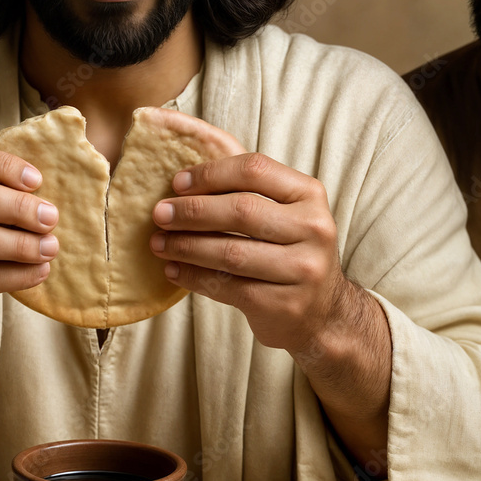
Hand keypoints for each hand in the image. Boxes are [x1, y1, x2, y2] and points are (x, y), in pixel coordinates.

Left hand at [149, 146, 390, 466]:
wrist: (322, 311)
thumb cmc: (288, 249)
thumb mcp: (282, 211)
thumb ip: (245, 190)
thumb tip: (181, 178)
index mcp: (309, 193)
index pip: (254, 170)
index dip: (210, 174)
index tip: (176, 183)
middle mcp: (314, 228)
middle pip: (241, 211)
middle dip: (192, 211)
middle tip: (159, 214)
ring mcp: (303, 269)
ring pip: (231, 253)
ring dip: (186, 247)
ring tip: (158, 244)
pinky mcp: (285, 304)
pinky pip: (229, 287)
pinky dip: (194, 278)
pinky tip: (174, 271)